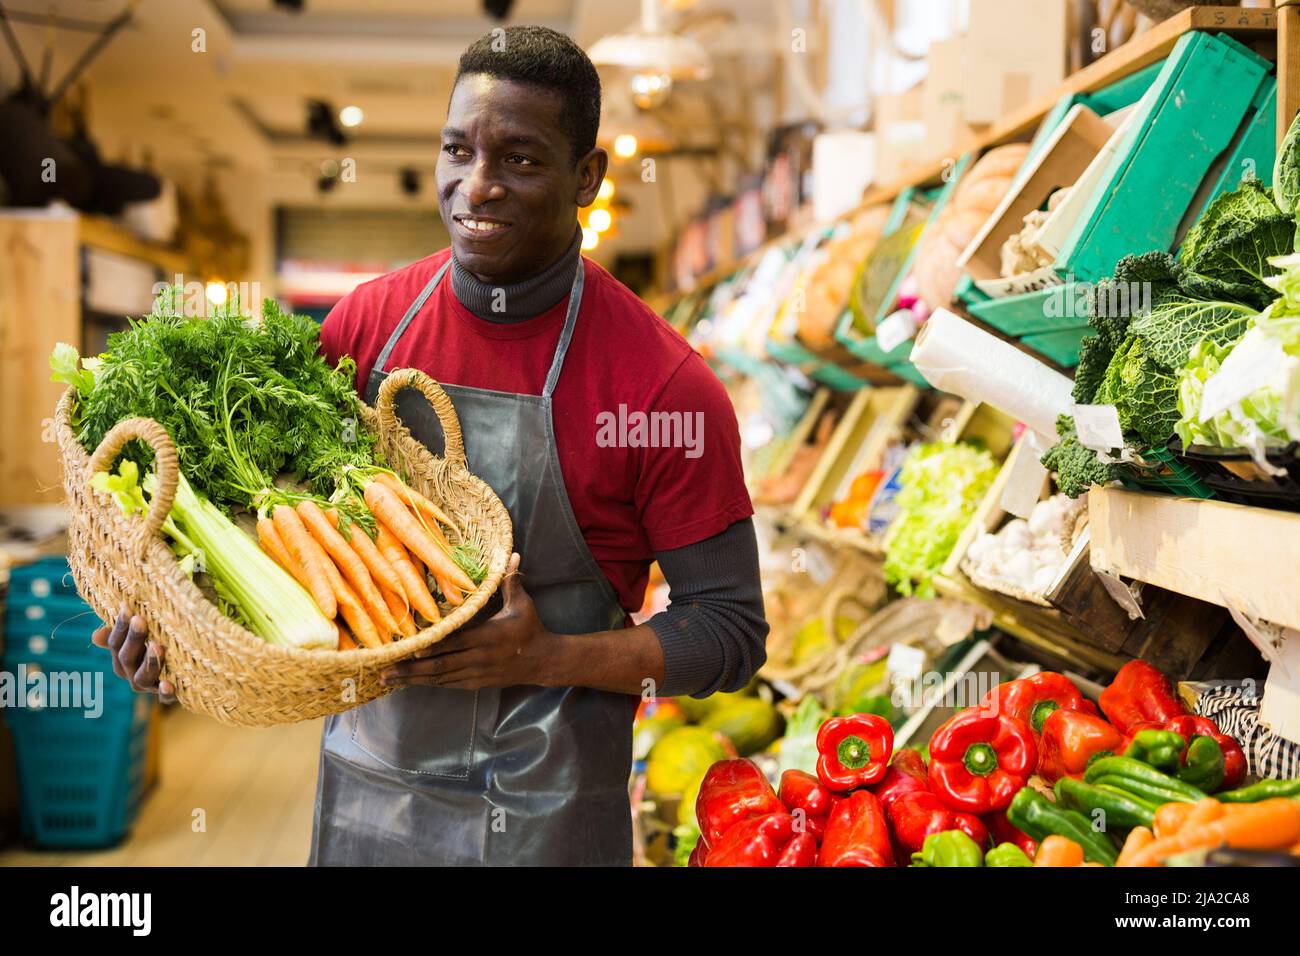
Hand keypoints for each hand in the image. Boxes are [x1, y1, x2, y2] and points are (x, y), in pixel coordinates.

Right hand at [91, 605, 176, 703]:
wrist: (192, 669)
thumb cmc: (161, 644)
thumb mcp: (144, 636)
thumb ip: (124, 633)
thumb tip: (95, 636)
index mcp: (123, 659)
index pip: (115, 644)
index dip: (120, 627)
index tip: (126, 609)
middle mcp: (132, 674)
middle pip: (127, 659)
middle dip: (133, 639)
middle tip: (140, 620)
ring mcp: (150, 687)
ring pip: (142, 678)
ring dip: (149, 662)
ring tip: (156, 645)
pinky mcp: (170, 696)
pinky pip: (165, 698)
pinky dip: (165, 693)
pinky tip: (168, 684)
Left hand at [380, 554, 555, 689]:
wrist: (543, 661)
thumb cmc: (530, 629)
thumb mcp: (522, 604)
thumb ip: (511, 582)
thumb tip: (512, 554)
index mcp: (487, 637)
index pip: (453, 643)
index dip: (430, 648)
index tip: (408, 649)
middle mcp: (478, 658)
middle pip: (439, 665)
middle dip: (409, 669)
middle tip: (383, 670)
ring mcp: (476, 673)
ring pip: (440, 677)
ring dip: (413, 679)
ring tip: (387, 678)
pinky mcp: (477, 683)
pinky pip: (448, 684)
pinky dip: (429, 682)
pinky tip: (411, 681)